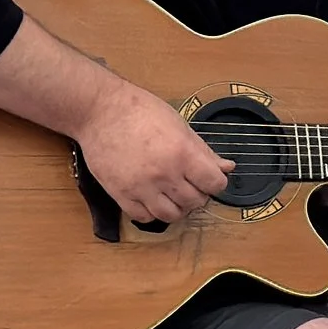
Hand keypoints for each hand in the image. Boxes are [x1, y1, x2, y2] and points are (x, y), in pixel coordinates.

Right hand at [76, 82, 232, 225]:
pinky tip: (153, 199)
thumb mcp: (180, 126)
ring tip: (173, 194)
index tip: (210, 178)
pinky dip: (152, 212)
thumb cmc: (141, 112)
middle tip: (191, 184)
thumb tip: (226, 168)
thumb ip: (204, 151)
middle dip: (198, 194)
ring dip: (178, 207)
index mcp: (183, 153)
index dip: (216, 182)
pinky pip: (143, 217)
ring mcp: (141, 187)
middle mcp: (164, 174)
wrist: (101, 111)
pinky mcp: (120, 194)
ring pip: (171, 215)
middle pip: (195, 202)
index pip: (215, 184)